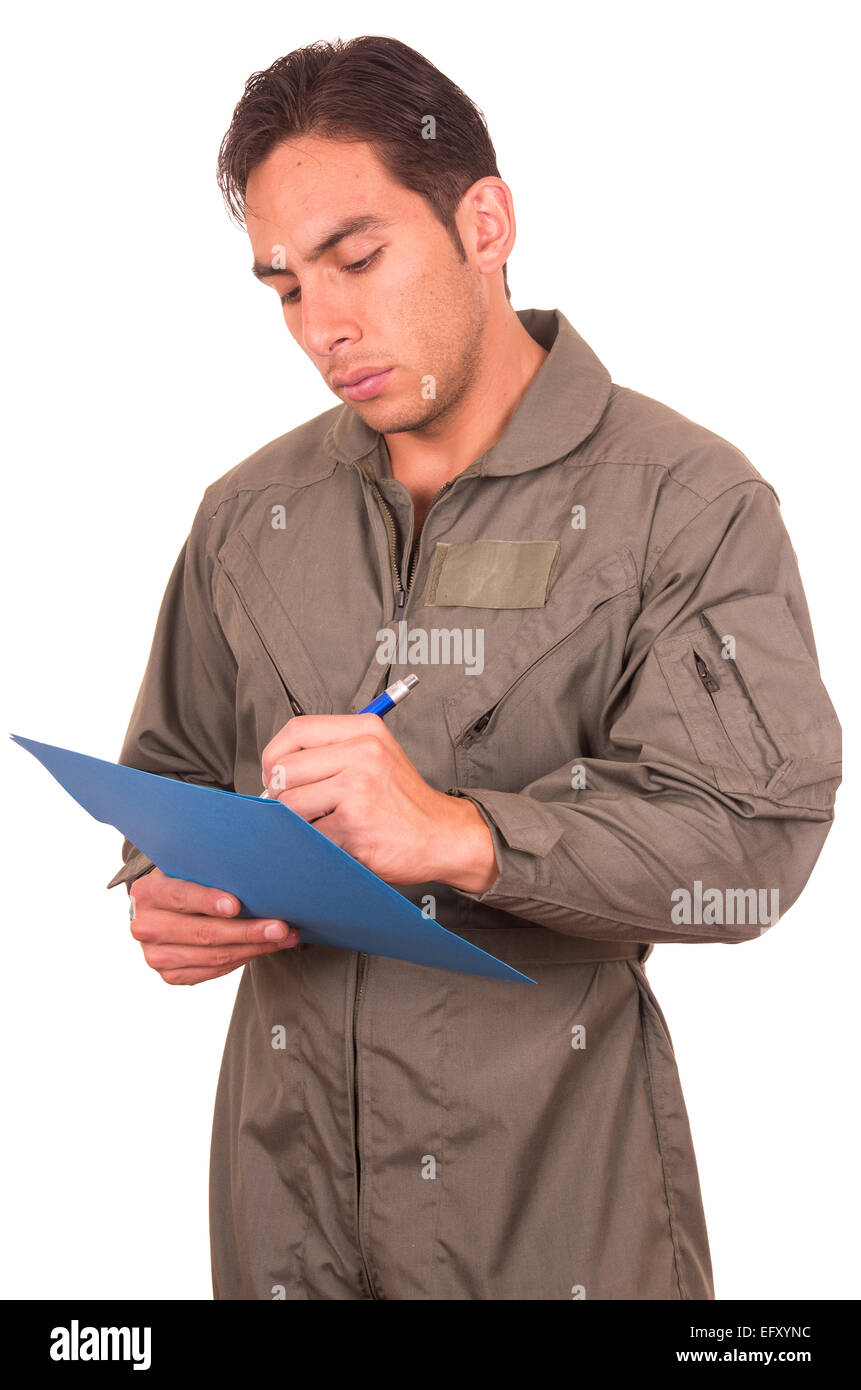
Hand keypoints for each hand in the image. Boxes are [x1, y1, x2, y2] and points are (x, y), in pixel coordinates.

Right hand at [129, 867, 299, 984]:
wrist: (165, 909)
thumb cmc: (188, 880)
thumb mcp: (190, 867)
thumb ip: (210, 866)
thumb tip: (259, 859)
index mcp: (147, 892)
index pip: (179, 895)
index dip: (207, 900)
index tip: (237, 904)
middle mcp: (145, 926)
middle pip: (202, 933)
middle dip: (247, 931)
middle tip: (280, 926)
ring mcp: (155, 955)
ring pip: (212, 956)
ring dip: (254, 947)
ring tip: (284, 937)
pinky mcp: (169, 975)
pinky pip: (212, 971)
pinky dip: (243, 959)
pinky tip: (265, 948)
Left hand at [261, 713, 498, 890]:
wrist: (443, 835)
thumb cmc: (403, 800)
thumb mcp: (377, 754)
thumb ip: (333, 750)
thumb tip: (275, 767)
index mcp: (365, 730)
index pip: (296, 730)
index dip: (274, 755)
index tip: (274, 773)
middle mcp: (363, 754)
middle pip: (285, 768)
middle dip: (280, 792)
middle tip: (295, 805)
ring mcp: (358, 790)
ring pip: (290, 803)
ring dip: (296, 820)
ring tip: (320, 823)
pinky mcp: (353, 825)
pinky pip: (308, 833)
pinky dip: (315, 842)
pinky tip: (338, 839)